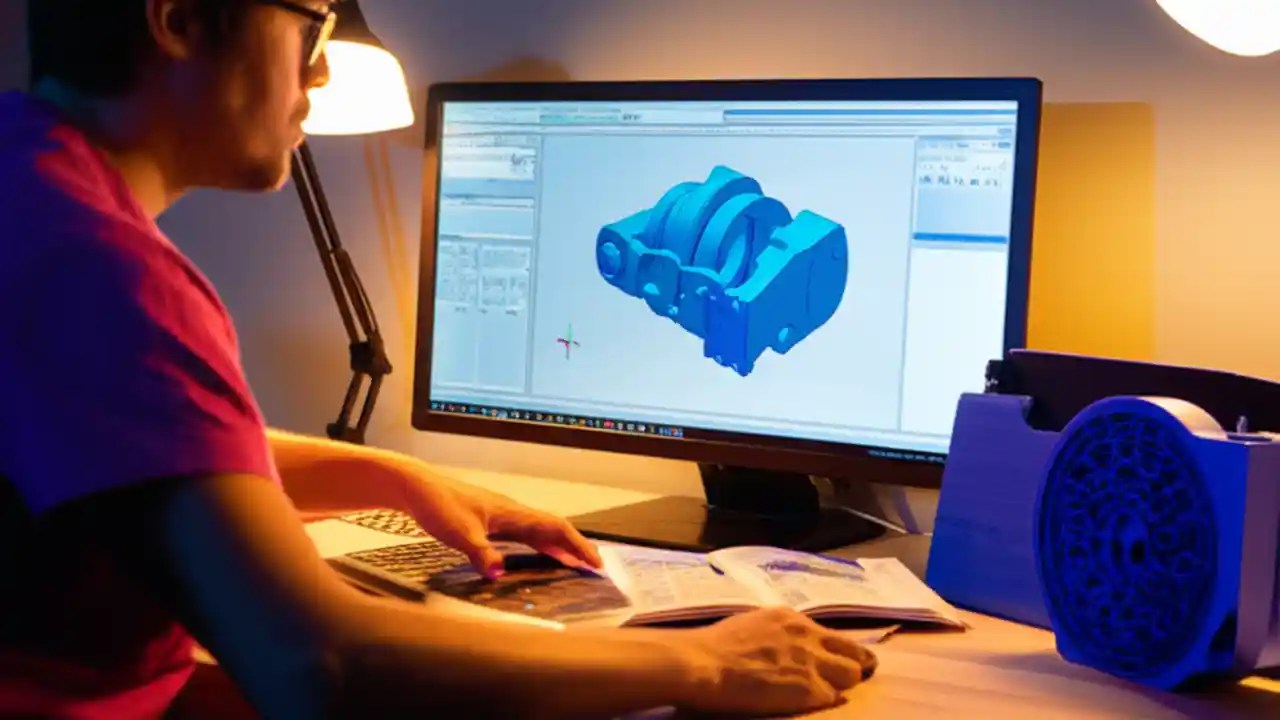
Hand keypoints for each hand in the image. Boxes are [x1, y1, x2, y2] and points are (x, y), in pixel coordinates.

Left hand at [400, 472, 601, 578]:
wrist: (417, 487)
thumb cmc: (438, 504)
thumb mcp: (459, 533)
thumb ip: (481, 553)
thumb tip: (500, 574)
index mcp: (513, 513)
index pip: (555, 528)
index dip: (578, 545)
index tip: (596, 562)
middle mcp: (513, 513)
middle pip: (554, 530)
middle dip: (576, 548)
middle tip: (594, 568)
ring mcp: (503, 517)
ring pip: (541, 533)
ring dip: (560, 548)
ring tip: (576, 565)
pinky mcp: (491, 522)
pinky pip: (525, 536)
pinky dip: (539, 547)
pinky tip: (540, 558)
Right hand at [676, 607, 876, 714]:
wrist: (703, 662)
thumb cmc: (715, 647)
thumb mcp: (752, 625)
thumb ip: (777, 634)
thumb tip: (785, 646)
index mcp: (792, 618)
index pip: (832, 635)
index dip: (836, 652)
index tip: (833, 663)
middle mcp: (808, 635)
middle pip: (854, 652)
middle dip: (849, 667)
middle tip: (837, 682)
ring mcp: (812, 661)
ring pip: (852, 674)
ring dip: (840, 685)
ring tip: (821, 694)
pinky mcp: (810, 688)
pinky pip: (833, 697)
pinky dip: (823, 703)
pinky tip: (806, 705)